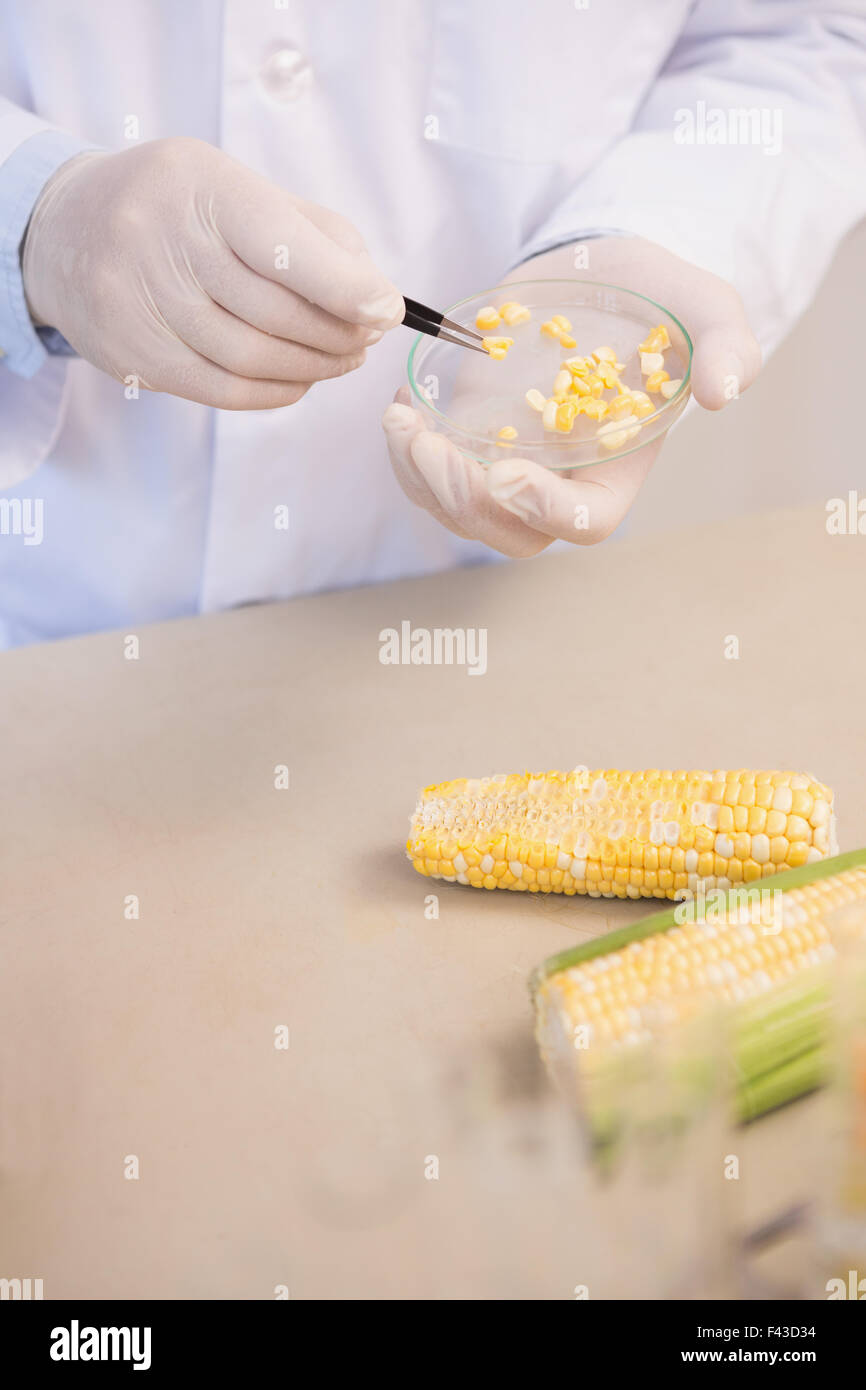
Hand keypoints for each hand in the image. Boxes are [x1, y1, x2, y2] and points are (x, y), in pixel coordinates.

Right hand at [22, 138, 403, 408]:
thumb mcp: (238, 187)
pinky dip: (277, 391)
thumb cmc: (179, 208)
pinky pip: (223, 390)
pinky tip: (303, 379)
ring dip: (315, 366)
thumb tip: (377, 296)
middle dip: (338, 332)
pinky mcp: (135, 355)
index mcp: (200, 186)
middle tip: (369, 335)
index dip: (344, 286)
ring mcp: (142, 304)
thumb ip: (313, 233)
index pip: (282, 245)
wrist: (68, 231)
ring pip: (253, 358)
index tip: (388, 310)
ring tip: (344, 357)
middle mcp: (162, 243)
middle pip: (274, 312)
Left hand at [383, 237, 760, 554]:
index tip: (507, 473)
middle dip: (463, 502)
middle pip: (507, 533)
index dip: (545, 511)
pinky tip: (400, 405)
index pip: (583, 522)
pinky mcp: (470, 439)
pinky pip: (427, 474)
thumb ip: (728, 346)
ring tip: (400, 422)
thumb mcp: (706, 308)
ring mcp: (509, 463)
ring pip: (456, 510)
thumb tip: (724, 392)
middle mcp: (559, 481)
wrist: (598, 269)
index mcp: (616, 471)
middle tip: (427, 447)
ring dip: (418, 479)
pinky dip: (404, 453)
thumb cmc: (658, 295)